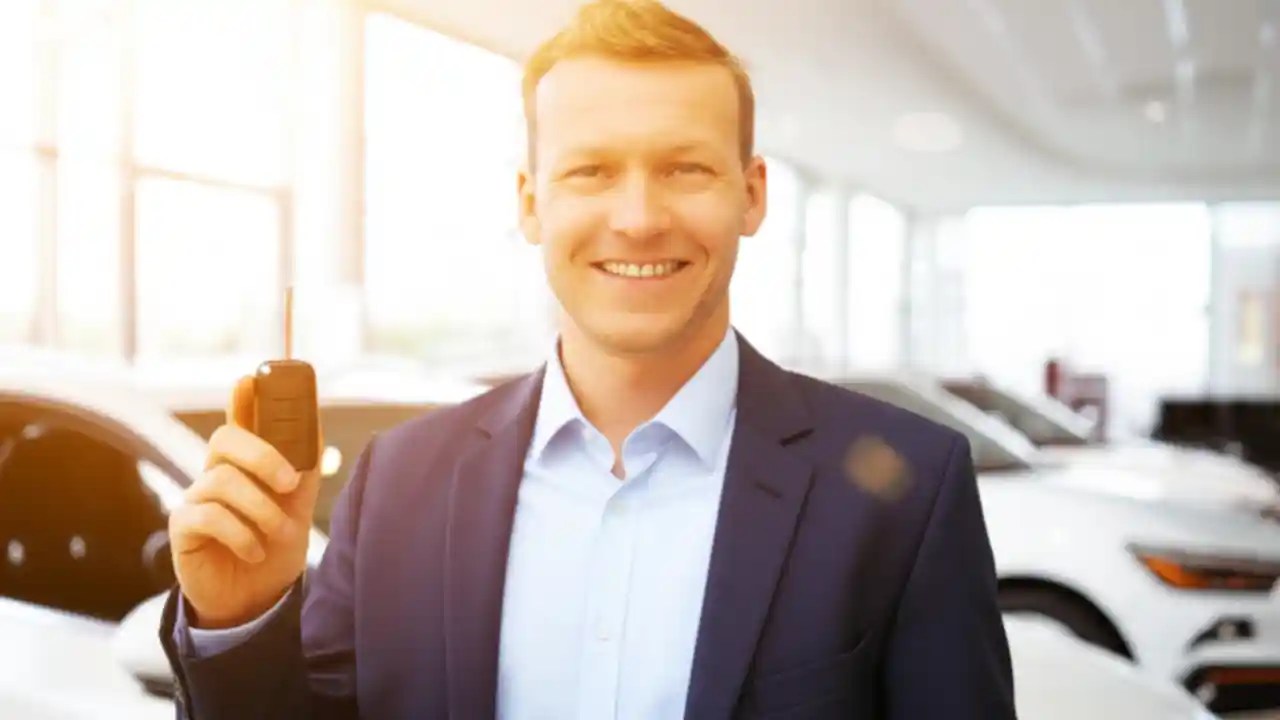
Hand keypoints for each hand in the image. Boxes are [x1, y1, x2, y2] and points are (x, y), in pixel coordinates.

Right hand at [169, 375, 321, 628]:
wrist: (255, 600)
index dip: (242, 399)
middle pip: (225, 439)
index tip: (250, 379)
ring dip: (260, 509)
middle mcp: (216, 473)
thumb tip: (313, 431)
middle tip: (288, 483)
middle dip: (262, 456)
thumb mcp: (297, 508)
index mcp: (245, 464)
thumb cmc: (274, 547)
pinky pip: (208, 516)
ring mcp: (196, 498)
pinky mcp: (183, 527)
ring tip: (278, 533)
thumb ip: (302, 471)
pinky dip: (241, 534)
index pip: (239, 421)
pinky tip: (254, 550)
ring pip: (222, 480)